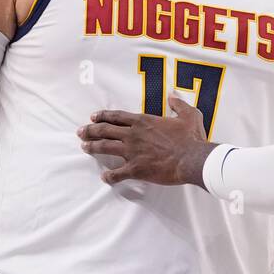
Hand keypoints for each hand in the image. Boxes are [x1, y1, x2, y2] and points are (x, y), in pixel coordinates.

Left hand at [77, 102, 212, 186]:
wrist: (192, 158)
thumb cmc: (191, 138)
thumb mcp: (189, 115)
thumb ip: (179, 104)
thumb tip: (173, 96)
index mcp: (143, 121)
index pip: (117, 116)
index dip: (103, 116)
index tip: (93, 117)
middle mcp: (133, 135)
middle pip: (104, 130)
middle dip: (90, 130)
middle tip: (81, 132)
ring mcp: (132, 152)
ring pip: (104, 148)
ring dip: (92, 147)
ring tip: (84, 147)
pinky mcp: (135, 169)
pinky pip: (116, 174)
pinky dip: (109, 176)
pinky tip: (104, 177)